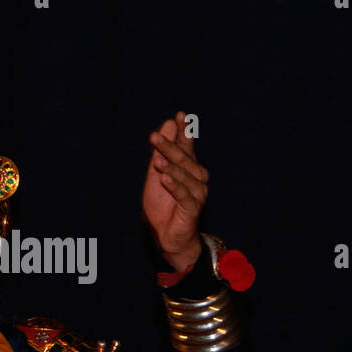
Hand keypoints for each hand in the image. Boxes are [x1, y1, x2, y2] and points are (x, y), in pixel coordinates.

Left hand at [142, 111, 207, 272]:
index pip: (187, 145)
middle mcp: (197, 178)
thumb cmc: (163, 205)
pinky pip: (185, 195)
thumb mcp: (156, 175)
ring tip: (158, 160)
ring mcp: (197, 193)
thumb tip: (167, 125)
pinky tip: (165, 178)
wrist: (167, 235)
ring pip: (186, 176)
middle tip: (155, 136)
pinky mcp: (193, 209)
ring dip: (172, 167)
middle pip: (185, 159)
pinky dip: (175, 186)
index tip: (179, 116)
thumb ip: (160, 152)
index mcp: (188, 167)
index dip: (184, 131)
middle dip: (170, 146)